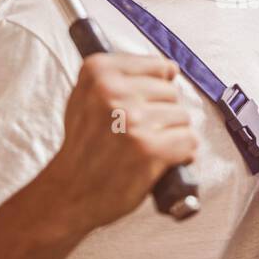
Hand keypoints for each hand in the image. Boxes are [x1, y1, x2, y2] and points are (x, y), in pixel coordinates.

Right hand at [45, 53, 197, 234]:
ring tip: (147, 148)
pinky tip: (162, 160)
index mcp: (98, 72)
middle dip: (163, 114)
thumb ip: (121, 76)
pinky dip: (182, 154)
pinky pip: (189, 141)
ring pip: (183, 117)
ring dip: (172, 135)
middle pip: (172, 93)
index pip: (158, 66)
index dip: (157, 88)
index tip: (144, 104)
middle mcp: (114, 93)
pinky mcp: (149, 150)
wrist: (69, 192)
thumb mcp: (85, 96)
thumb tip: (170, 69)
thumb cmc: (83, 146)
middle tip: (139, 134)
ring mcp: (133, 121)